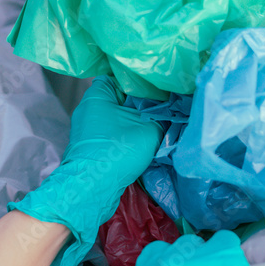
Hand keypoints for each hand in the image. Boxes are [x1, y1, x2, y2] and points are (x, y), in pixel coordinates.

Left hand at [10, 75, 162, 265]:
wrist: (91, 188)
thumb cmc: (117, 151)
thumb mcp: (149, 129)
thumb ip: (164, 116)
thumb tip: (175, 109)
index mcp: (98, 95)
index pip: (121, 77)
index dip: (142, 81)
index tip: (161, 88)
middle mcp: (89, 109)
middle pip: (121, 98)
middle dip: (142, 103)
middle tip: (164, 106)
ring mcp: (89, 129)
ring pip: (118, 117)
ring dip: (136, 122)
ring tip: (158, 123)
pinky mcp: (91, 147)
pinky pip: (113, 133)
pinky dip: (127, 135)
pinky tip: (145, 140)